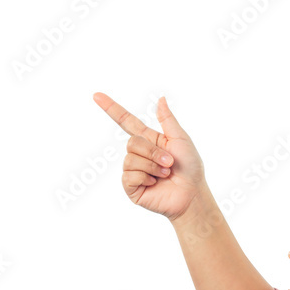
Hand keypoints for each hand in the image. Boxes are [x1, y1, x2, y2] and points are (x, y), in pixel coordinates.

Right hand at [93, 92, 206, 221]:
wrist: (192, 194)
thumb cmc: (190, 168)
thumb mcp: (181, 139)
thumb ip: (168, 120)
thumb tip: (161, 99)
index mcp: (149, 140)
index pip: (126, 122)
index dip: (112, 108)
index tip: (96, 95)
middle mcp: (139, 154)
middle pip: (132, 142)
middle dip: (153, 152)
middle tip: (170, 163)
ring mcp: (133, 171)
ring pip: (130, 159)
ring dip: (152, 166)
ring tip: (165, 174)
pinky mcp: (131, 187)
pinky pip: (129, 176)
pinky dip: (145, 178)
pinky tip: (154, 184)